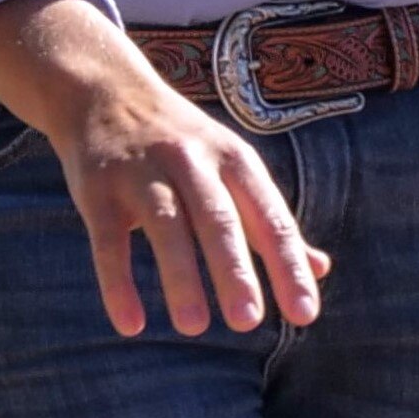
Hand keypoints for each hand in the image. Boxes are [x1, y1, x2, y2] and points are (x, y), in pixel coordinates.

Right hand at [44, 87, 328, 339]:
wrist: (105, 90)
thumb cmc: (183, 143)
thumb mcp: (233, 168)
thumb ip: (270, 222)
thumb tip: (320, 270)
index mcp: (234, 159)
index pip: (270, 217)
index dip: (289, 265)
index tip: (305, 314)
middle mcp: (192, 161)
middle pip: (218, 219)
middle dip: (234, 270)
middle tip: (249, 322)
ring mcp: (142, 173)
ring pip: (165, 227)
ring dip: (180, 277)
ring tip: (194, 327)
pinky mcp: (98, 189)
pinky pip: (109, 242)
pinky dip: (118, 284)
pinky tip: (131, 325)